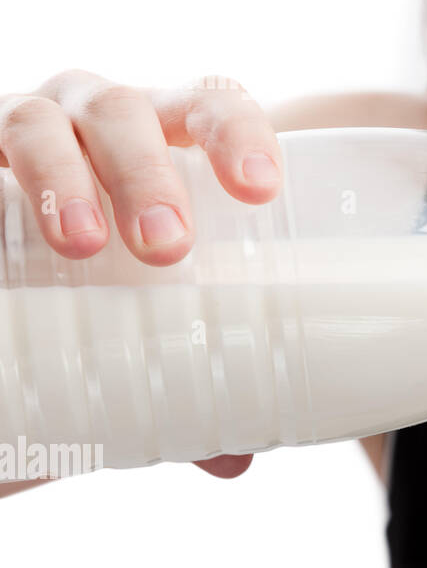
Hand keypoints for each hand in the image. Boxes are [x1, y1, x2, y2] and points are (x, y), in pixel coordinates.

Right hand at [0, 69, 282, 477]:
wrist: (9, 283)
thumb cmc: (95, 275)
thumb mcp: (140, 309)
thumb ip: (185, 374)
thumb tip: (233, 461)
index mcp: (161, 138)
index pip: (211, 105)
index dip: (238, 133)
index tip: (260, 192)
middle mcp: (88, 118)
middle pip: (125, 113)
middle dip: (146, 172)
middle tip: (166, 247)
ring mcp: (16, 127)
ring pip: (36, 124)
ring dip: (61, 178)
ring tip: (82, 245)